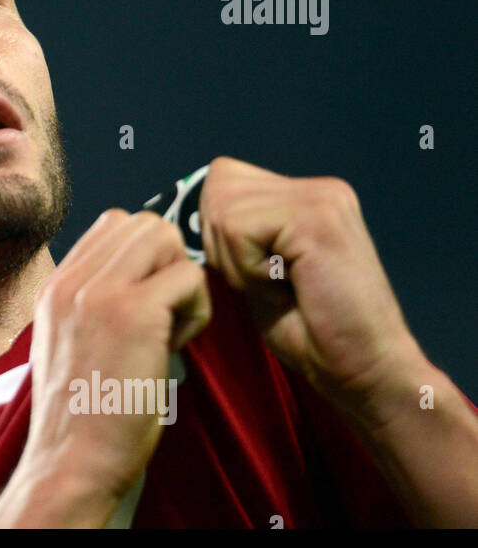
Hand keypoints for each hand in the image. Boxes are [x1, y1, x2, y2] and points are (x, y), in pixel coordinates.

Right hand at [0, 208, 211, 524]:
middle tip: (167, 315)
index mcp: (55, 287)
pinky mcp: (133, 313)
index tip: (151, 303)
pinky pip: (190, 277)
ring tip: (173, 328)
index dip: (146, 257)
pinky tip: (178, 346)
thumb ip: (94, 304)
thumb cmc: (84, 415)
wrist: (72, 461)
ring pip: (165, 238)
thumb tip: (147, 280)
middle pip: (143, 224)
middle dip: (169, 263)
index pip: (112, 225)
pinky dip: (198, 310)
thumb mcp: (71, 344)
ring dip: (183, 279)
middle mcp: (71, 280)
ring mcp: (98, 292)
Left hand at [198, 156, 424, 425]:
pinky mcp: (316, 217)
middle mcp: (318, 187)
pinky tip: (285, 287)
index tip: (253, 272)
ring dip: (236, 260)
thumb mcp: (256, 272)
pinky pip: (238, 229)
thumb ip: (232, 234)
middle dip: (222, 244)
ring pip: (223, 209)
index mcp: (305, 195)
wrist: (364, 368)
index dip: (216, 229)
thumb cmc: (311, 333)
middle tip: (268, 282)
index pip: (223, 179)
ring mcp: (321, 196)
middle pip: (218, 185)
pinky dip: (247, 269)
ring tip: (279, 285)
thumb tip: (183, 212)